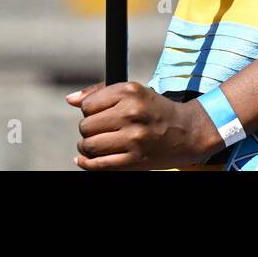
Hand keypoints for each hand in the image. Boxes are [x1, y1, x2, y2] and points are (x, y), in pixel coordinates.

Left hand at [67, 81, 222, 170]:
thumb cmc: (155, 110)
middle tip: (97, 130)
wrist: (187, 132)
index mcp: (130, 91)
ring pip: (89, 145)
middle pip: (86, 126)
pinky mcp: (135, 160)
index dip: (88, 111)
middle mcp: (132, 113)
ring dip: (86, 147)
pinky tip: (85, 159)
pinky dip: (87, 163)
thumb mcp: (133, 92)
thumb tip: (70, 100)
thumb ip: (100, 93)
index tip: (97, 114)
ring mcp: (134, 138)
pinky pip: (99, 164)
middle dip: (87, 130)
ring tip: (93, 144)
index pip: (88, 105)